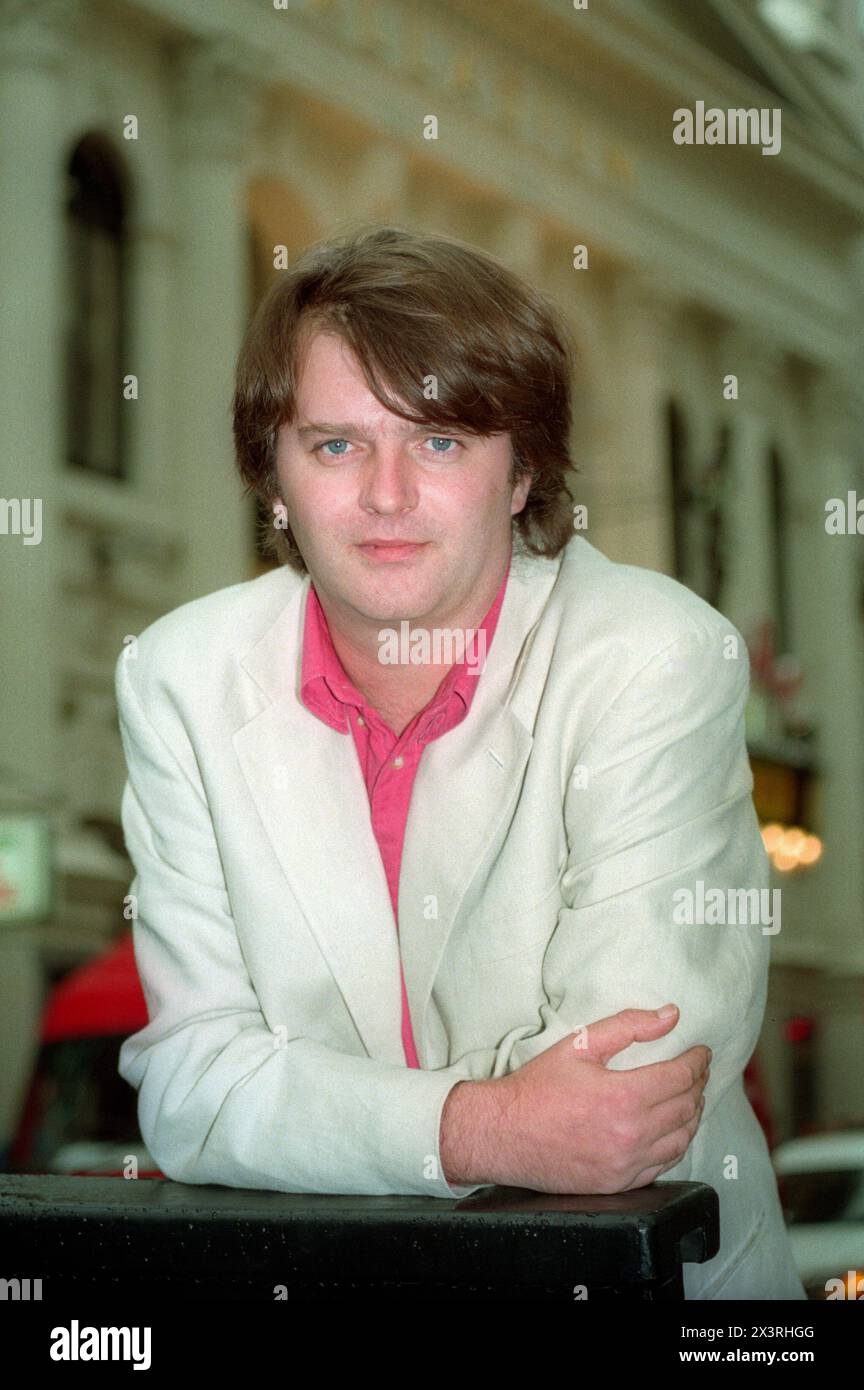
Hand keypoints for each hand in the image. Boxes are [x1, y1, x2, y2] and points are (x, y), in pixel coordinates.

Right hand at [443, 1005, 709, 1193]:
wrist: (503, 1134)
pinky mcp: (619, 1184)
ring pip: (681, 1139)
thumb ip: (628, 1026)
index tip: (701, 1052)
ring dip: (692, 1115)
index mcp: (623, 1097)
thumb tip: (670, 1015)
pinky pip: (663, 1164)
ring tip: (690, 1097)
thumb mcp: (578, 1045)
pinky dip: (675, 1144)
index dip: (697, 1062)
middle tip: (697, 1070)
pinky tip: (672, 1130)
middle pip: (686, 1107)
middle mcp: (632, 1135)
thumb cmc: (537, 1087)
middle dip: (697, 1084)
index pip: (680, 1077)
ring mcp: (627, 1165)